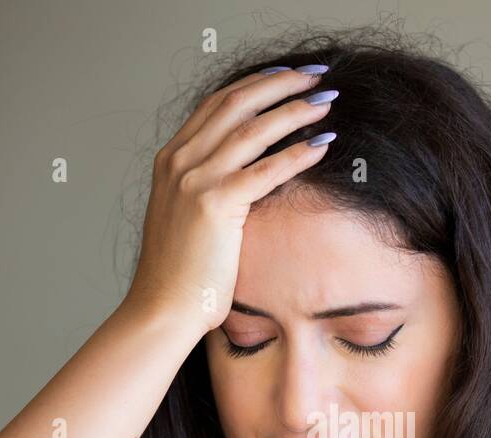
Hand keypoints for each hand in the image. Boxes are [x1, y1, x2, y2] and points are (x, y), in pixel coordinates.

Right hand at [124, 66, 336, 331]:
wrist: (162, 309)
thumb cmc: (181, 275)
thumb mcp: (186, 218)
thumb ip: (207, 188)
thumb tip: (244, 178)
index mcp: (171, 160)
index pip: (216, 104)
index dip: (255, 84)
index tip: (287, 75)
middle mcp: (180, 161)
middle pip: (237, 103)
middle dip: (281, 83)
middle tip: (316, 75)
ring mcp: (195, 180)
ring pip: (254, 129)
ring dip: (295, 110)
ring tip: (327, 102)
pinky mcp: (215, 204)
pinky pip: (267, 169)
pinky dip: (298, 153)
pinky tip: (323, 144)